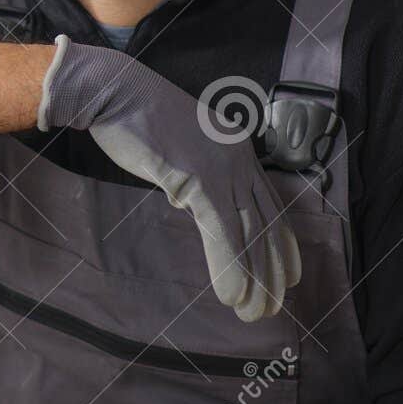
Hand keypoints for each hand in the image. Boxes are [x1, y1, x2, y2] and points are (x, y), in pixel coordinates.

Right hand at [36, 35, 299, 321]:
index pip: (269, 204)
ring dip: (255, 279)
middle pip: (266, 224)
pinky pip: (222, 232)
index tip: (289, 276)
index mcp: (237, 149)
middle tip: (271, 308)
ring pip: (249, 233)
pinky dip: (230, 267)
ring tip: (253, 312)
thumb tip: (189, 201)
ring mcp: (222, 167)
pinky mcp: (200, 178)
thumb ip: (192, 173)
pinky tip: (232, 295)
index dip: (282, 244)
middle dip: (271, 272)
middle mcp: (239, 158)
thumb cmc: (134, 117)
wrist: (113, 91)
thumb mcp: (176, 148)